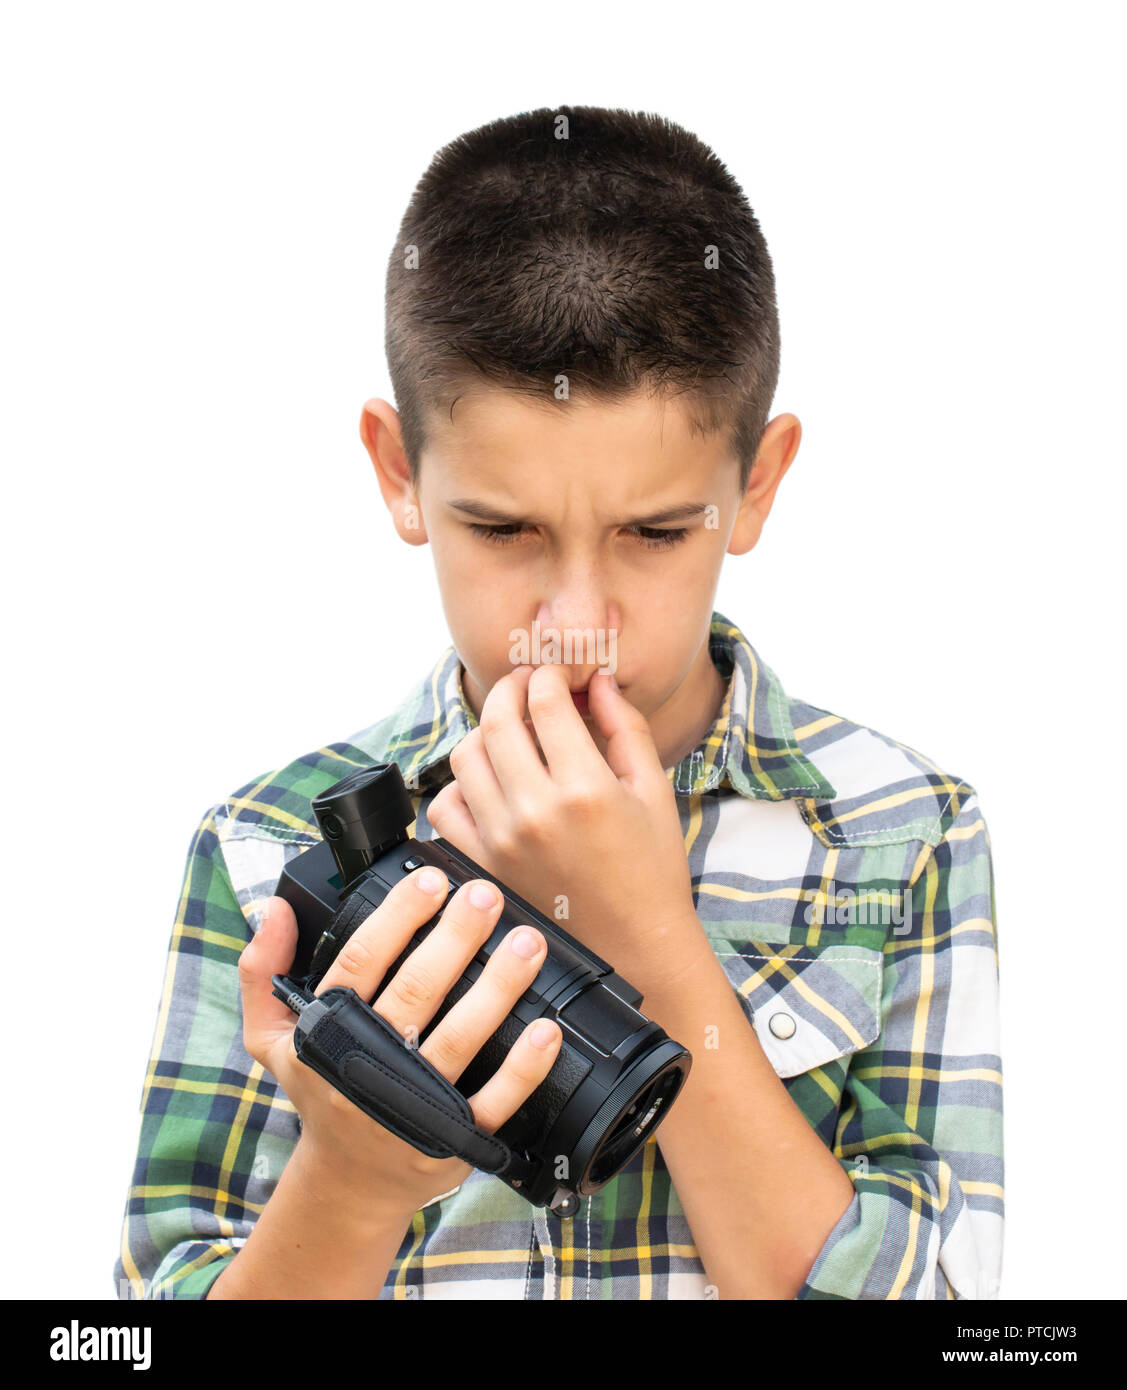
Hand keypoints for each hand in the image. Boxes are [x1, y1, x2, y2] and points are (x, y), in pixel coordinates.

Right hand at [237, 865, 561, 1216]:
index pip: (362, 962)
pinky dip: (524, 1067)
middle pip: (417, 991)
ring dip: (498, 987)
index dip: (398, 915)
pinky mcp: (454, 1139)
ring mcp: (415, 1106)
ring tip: (526, 942)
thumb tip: (273, 907)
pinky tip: (546, 1029)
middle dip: (456, 937)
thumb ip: (262, 971)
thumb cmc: (320, 1092)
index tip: (431, 878)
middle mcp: (370, 1066)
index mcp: (328, 1033)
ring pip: (460, 1038)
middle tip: (486, 896)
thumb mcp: (273, 1038)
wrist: (349, 1183)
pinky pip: (494, 1101)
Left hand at [427, 664, 699, 994]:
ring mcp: (502, 841)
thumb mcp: (652, 790)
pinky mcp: (483, 865)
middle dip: (511, 688)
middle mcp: (536, 812)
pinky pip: (445, 807)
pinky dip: (460, 785)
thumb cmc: (653, 868)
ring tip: (508, 730)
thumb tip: (598, 679)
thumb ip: (624, 726)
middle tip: (526, 685)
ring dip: (484, 731)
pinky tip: (489, 781)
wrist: (636, 946)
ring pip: (465, 757)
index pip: (546, 702)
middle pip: (497, 720)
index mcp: (585, 789)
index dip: (549, 675)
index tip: (557, 673)